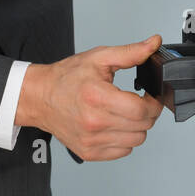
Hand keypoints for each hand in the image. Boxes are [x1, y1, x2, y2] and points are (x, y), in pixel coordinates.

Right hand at [15, 35, 163, 160]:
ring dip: (137, 127)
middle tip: (137, 102)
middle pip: (142, 127)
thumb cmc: (67, 78)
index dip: (152, 103)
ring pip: (136, 141)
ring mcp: (91, 140)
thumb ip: (131, 52)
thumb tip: (154, 43)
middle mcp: (93, 122)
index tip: (149, 96)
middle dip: (147, 113)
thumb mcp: (99, 58)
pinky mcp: (88, 152)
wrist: (39, 97)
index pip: (141, 110)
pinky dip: (124, 140)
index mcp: (97, 97)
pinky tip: (115, 125)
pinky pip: (122, 152)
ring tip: (125, 113)